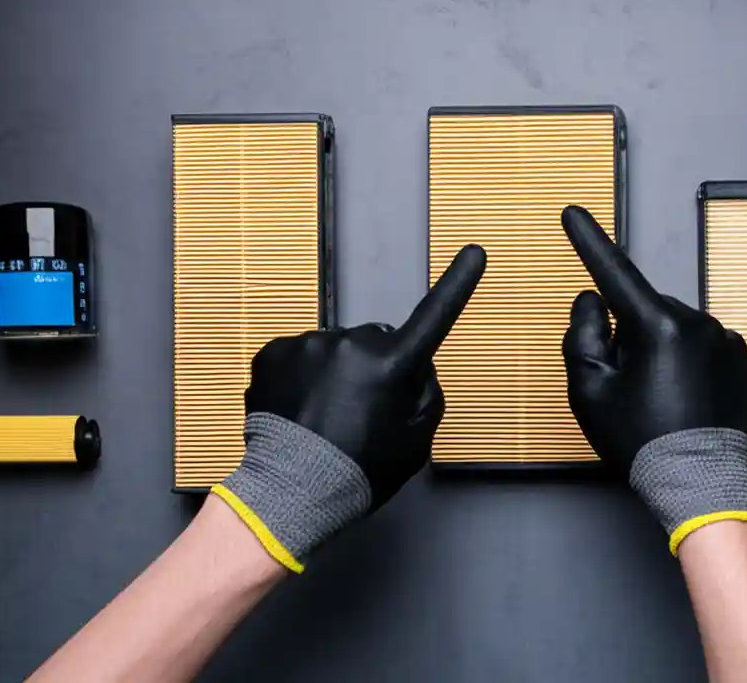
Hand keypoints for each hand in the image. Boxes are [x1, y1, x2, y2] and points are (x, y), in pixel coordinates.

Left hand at [214, 245, 485, 571]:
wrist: (291, 494)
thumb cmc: (360, 472)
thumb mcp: (415, 440)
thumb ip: (426, 393)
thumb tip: (416, 365)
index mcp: (391, 365)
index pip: (434, 318)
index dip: (458, 285)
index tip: (474, 252)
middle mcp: (351, 344)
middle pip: (375, 342)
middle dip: (373, 366)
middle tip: (361, 412)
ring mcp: (307, 345)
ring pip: (334, 351)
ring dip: (334, 374)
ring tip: (325, 418)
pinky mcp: (272, 353)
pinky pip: (298, 357)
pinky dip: (301, 378)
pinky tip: (300, 411)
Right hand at [561, 206, 746, 552]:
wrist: (700, 487)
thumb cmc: (640, 442)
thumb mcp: (589, 391)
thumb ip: (581, 336)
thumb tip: (592, 300)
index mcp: (657, 325)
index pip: (614, 272)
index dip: (588, 241)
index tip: (573, 212)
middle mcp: (699, 322)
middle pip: (647, 312)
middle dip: (631, 337)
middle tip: (627, 388)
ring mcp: (728, 343)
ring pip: (679, 331)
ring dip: (664, 353)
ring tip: (661, 404)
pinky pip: (708, 350)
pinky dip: (693, 367)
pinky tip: (686, 402)